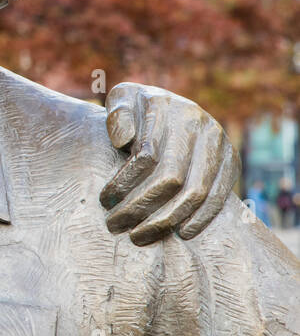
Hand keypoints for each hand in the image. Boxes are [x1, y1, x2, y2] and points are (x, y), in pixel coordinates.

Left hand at [100, 83, 238, 245]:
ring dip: (166, 220)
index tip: (104, 200)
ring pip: (195, 192)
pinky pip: (218, 196)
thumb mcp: (121, 100)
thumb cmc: (135, 109)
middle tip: (115, 224)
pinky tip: (179, 233)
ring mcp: (218, 142)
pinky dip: (200, 218)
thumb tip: (123, 141)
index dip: (124, 182)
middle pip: (170, 178)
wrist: (171, 107)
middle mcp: (197, 123)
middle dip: (140, 206)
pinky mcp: (231, 161)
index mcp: (165, 106)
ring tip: (139, 235)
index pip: (146, 155)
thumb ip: (116, 115)